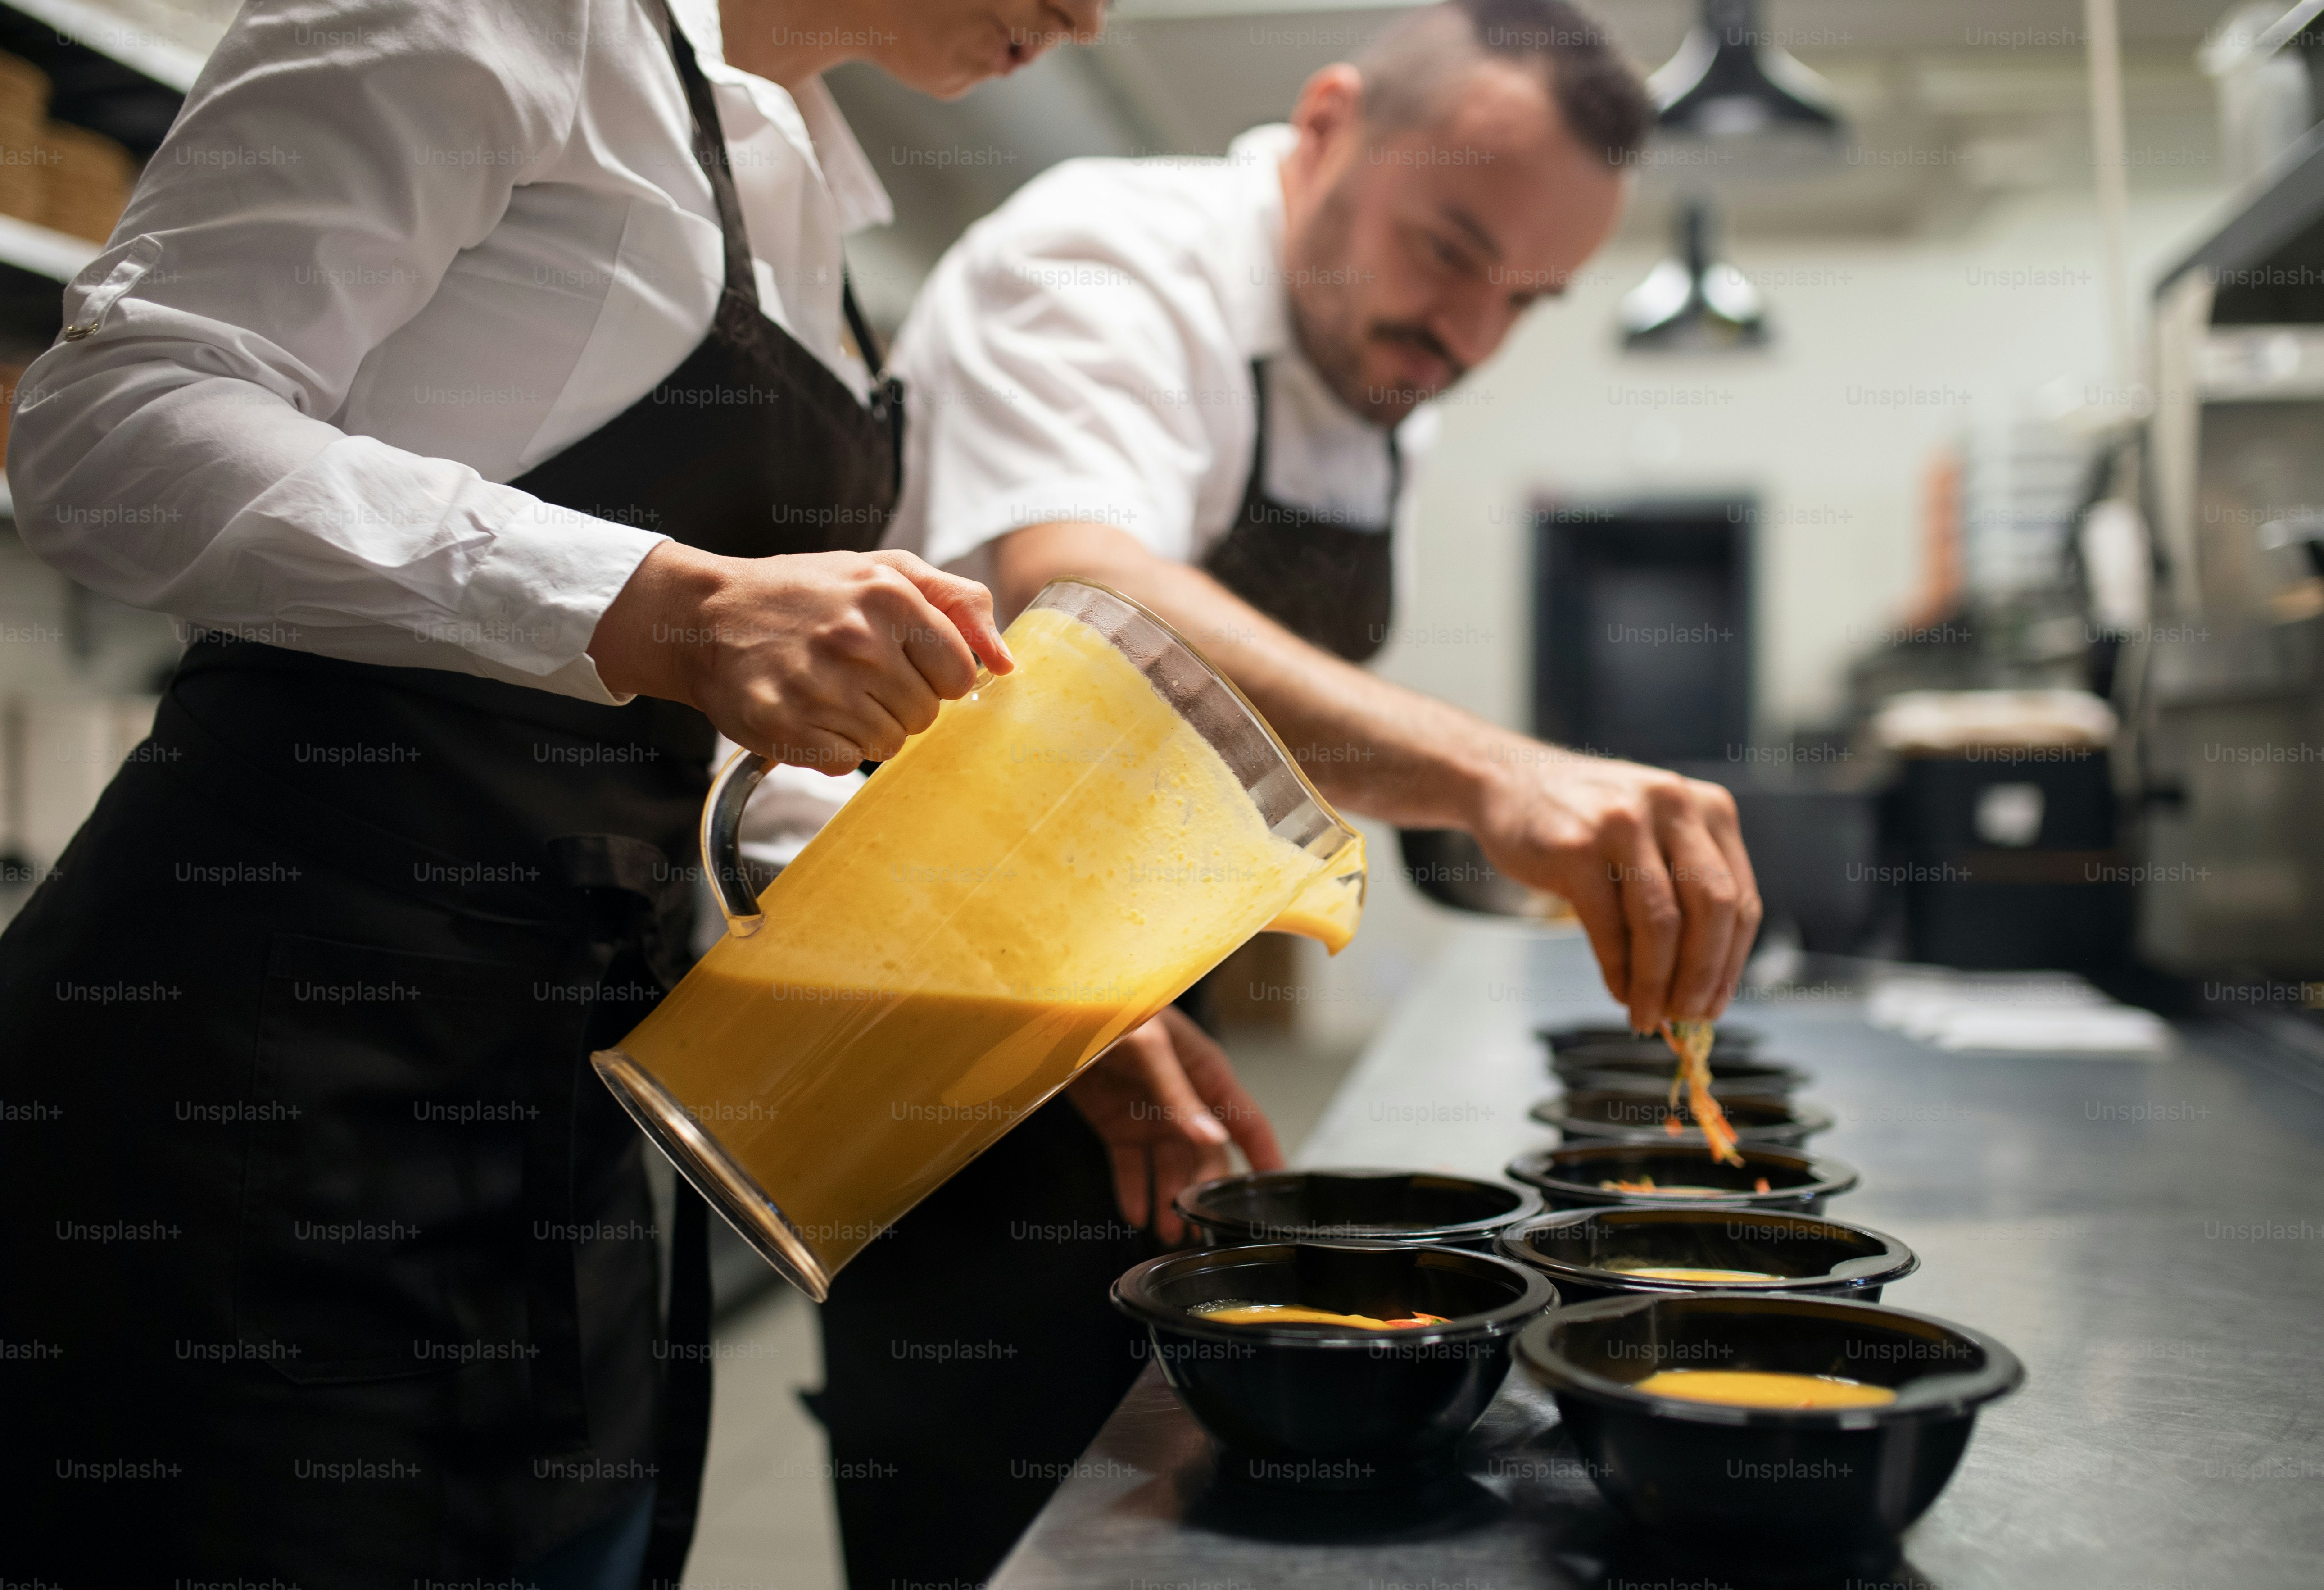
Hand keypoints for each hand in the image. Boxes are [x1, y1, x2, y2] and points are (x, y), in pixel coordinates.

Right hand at [587, 542, 1013, 772]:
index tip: (905, 664)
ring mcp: (819, 686)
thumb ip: (956, 604)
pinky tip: (807, 713)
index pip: (961, 675)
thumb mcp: (883, 571)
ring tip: (829, 691)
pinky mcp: (785, 726)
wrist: (705, 617)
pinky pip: (846, 764)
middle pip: (926, 715)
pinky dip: (832, 748)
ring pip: (889, 744)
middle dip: (900, 702)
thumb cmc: (805, 594)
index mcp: (890, 596)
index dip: (937, 677)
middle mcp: (857, 640)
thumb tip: (1007, 662)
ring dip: (865, 727)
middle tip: (857, 676)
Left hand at [1067, 1006, 1284, 1242]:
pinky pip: (1130, 1166)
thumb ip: (1178, 1094)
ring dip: (1170, 1200)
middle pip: (1207, 1156)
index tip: (1279, 1193)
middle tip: (1204, 1226)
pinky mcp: (1116, 1124)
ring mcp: (1150, 1115)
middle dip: (1207, 1192)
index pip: (1247, 1122)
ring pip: (1169, 1168)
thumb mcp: (1150, 1048)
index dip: (1266, 1156)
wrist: (1059, 1006)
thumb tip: (1212, 1137)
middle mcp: (1182, 1099)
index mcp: (1204, 1073)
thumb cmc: (1114, 1009)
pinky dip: (1133, 1191)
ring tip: (1171, 1233)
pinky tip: (1136, 1215)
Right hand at [1469, 746, 1760, 1030]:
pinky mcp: (1577, 847)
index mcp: (1708, 808)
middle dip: (1703, 975)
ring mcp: (1624, 823)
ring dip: (1658, 982)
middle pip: (1713, 909)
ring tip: (1648, 1015)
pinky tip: (1618, 992)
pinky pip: (1609, 926)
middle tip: (1688, 1017)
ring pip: (1663, 923)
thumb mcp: (1653, 835)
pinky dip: (1618, 971)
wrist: (1510, 780)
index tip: (1714, 1004)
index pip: (1741, 898)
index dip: (1732, 962)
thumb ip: (1683, 891)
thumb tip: (1702, 987)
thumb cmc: (1589, 822)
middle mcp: (1674, 806)